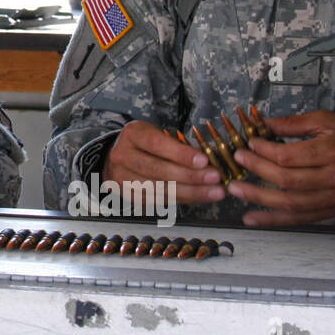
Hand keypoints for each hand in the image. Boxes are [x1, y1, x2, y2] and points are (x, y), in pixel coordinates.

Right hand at [101, 120, 224, 205]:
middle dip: (190, 175)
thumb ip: (177, 146)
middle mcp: (122, 155)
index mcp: (132, 134)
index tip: (204, 160)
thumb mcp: (157, 134)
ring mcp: (122, 177)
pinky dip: (182, 199)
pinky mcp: (129, 195)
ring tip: (214, 192)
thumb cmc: (145, 144)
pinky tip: (199, 197)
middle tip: (215, 178)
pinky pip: (159, 200)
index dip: (181, 154)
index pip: (156, 144)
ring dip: (191, 192)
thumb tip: (208, 161)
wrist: (119, 158)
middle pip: (158, 169)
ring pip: (159, 189)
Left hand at [228, 110, 334, 226]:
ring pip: (290, 203)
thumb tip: (262, 125)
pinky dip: (273, 220)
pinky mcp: (331, 211)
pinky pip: (298, 219)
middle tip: (237, 163)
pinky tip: (253, 217)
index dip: (263, 151)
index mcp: (332, 152)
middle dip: (256, 171)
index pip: (288, 156)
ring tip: (235, 191)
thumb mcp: (324, 120)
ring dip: (259, 198)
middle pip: (286, 180)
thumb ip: (292, 124)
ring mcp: (334, 198)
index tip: (249, 145)